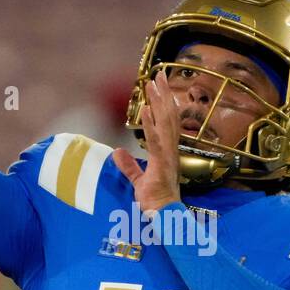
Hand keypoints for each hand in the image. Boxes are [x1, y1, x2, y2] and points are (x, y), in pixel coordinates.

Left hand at [111, 71, 182, 212]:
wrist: (165, 216)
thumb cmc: (156, 201)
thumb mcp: (138, 181)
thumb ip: (129, 166)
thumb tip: (118, 153)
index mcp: (167, 152)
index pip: (167, 122)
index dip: (165, 103)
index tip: (160, 86)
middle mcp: (171, 150)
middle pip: (169, 116)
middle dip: (164, 95)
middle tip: (159, 73)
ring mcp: (168, 156)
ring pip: (165, 123)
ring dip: (159, 102)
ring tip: (153, 83)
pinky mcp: (161, 164)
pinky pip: (156, 141)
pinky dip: (151, 124)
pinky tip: (147, 110)